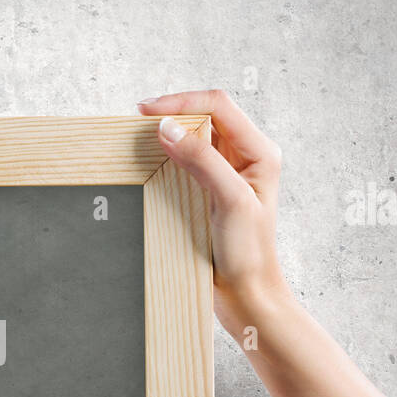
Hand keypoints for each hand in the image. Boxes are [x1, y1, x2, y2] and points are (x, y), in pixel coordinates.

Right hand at [138, 90, 289, 336]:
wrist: (246, 295)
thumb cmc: (247, 253)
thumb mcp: (228, 201)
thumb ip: (201, 160)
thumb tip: (166, 128)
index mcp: (259, 151)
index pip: (218, 105)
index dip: (181, 102)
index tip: (145, 112)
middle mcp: (245, 156)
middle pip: (205, 114)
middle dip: (172, 113)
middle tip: (137, 123)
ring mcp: (227, 172)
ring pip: (194, 135)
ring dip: (168, 133)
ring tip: (140, 139)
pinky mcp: (209, 188)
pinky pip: (186, 159)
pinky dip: (166, 155)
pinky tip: (150, 161)